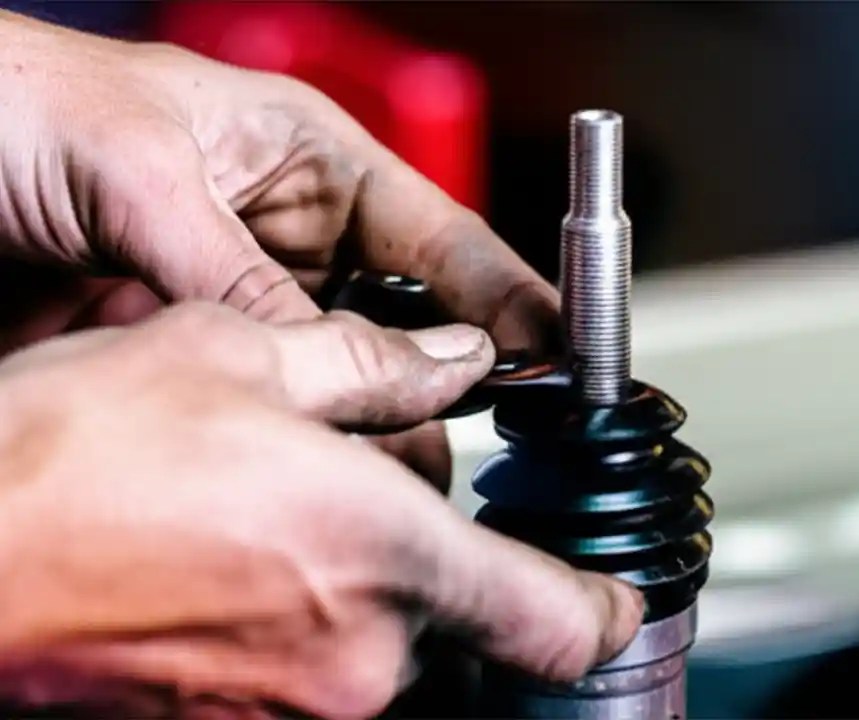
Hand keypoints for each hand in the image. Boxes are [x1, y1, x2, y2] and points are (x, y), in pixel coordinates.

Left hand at [0, 11, 560, 486]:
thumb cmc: (5, 103)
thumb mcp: (137, 174)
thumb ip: (236, 274)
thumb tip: (326, 361)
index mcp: (306, 161)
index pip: (438, 238)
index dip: (506, 297)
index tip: (557, 356)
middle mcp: (285, 235)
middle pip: (404, 322)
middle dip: (451, 380)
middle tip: (486, 441)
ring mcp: (239, 300)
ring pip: (343, 376)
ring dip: (379, 422)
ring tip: (409, 472)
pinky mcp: (183, 355)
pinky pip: (266, 406)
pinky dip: (300, 442)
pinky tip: (325, 472)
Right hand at [0, 303, 641, 719]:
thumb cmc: (66, 462)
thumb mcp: (234, 359)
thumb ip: (371, 366)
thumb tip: (448, 360)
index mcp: (386, 561)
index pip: (562, 623)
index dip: (604, 609)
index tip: (613, 591)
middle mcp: (355, 662)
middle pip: (461, 620)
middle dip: (437, 559)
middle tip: (367, 492)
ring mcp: (291, 714)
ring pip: (384, 649)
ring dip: (364, 589)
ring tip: (280, 520)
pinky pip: (313, 675)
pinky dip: (305, 622)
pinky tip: (236, 561)